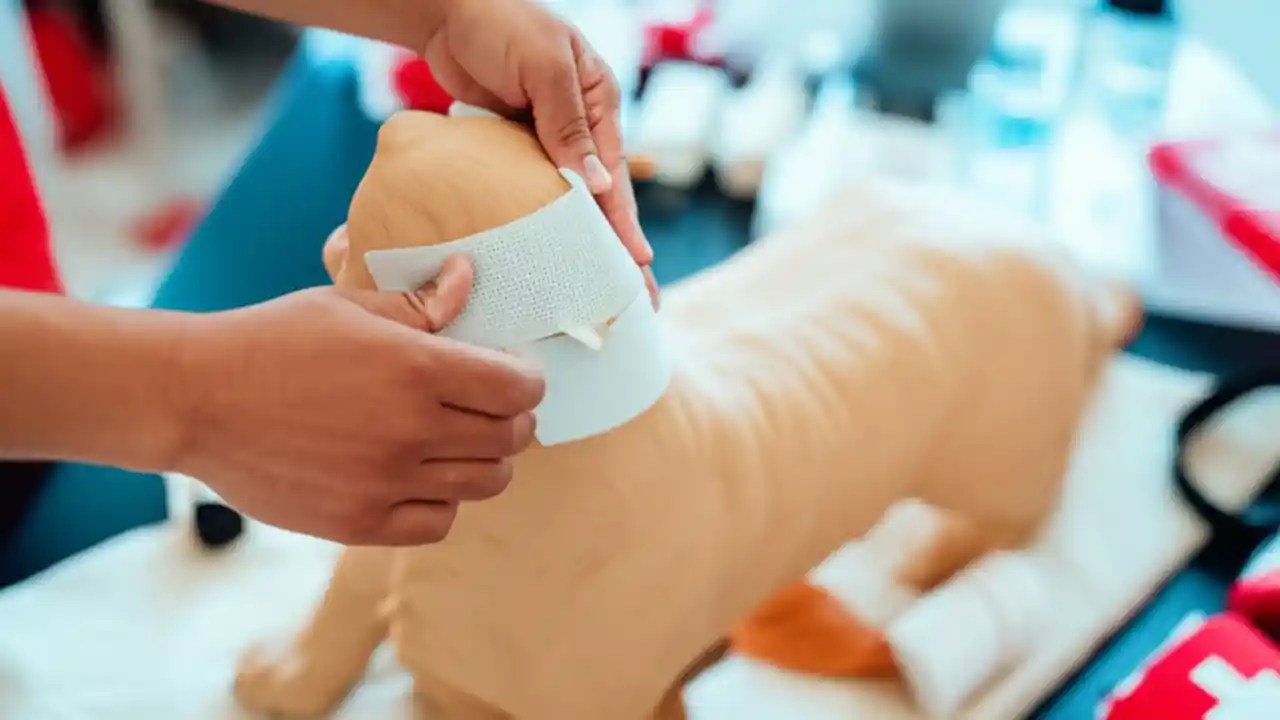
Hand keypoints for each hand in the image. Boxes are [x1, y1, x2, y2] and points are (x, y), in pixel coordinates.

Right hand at [173, 256, 545, 545]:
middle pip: (510, 439)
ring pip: (483, 484)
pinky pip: (437, 522)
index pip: (518, 389)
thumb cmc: (274, 340)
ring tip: (460, 442)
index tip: (513, 374)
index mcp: (416, 369)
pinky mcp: (358, 522)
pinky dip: (442, 502)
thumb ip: (420, 303)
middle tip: (492, 407)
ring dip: (483, 461)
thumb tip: (468, 278)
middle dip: (512, 420)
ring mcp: (386, 482)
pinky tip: (422, 477)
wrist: (196, 399)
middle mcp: (410, 430)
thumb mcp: (348, 305)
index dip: (526, 380)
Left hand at [422, 0, 659, 307]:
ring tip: (588, 290)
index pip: (614, 175)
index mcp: (599, 104)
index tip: (637, 265)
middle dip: (613, 247)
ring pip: (563, 201)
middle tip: (631, 298)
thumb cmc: (501, 24)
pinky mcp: (511, 148)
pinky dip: (532, 222)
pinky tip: (537, 256)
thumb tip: (595, 185)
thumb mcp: (543, 67)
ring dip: (574, 242)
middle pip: (599, 197)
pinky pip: (525, 192)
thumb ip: (567, 124)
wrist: (446, 9)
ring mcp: (544, 139)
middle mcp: (578, 127)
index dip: (624, 224)